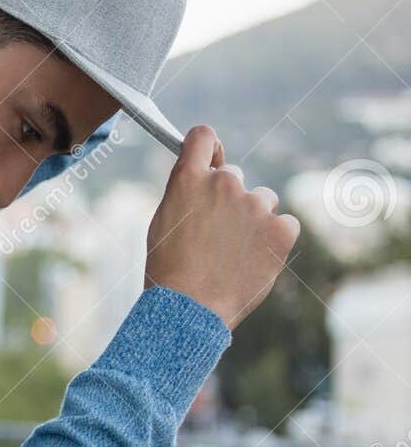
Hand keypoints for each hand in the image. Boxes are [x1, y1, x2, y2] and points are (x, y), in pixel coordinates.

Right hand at [143, 126, 300, 329]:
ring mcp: (256, 205)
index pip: (203, 137)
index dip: (208, 146)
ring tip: (232, 254)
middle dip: (227, 198)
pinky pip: (284, 224)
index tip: (211, 158)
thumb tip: (204, 178)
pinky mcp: (282, 229)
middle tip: (214, 234)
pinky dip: (273, 239)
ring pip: (262, 200)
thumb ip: (185, 192)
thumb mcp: (163, 221)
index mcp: (189, 179)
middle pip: (233, 176)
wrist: (189, 309)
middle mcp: (224, 183)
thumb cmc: (169, 270)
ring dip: (251, 219)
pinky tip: (252, 260)